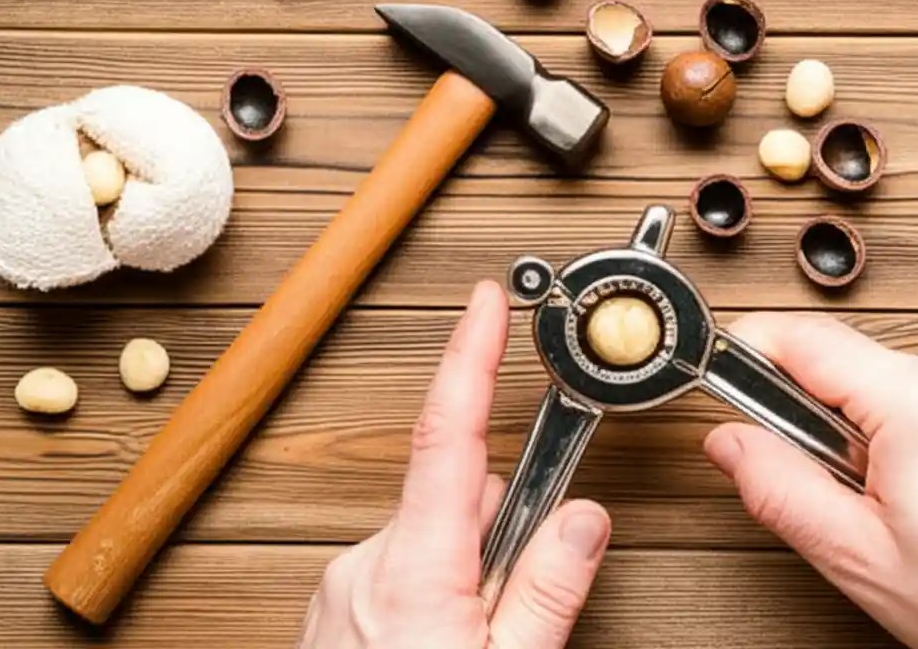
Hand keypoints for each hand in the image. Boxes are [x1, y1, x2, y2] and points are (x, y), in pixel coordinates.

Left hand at [298, 281, 610, 648]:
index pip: (450, 435)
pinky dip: (432, 589)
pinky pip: (398, 572)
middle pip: (453, 498)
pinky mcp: (334, 614)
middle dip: (501, 523)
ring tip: (481, 634)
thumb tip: (583, 517)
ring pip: (429, 540)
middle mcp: (364, 566)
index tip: (484, 302)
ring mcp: (341, 592)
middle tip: (527, 587)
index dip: (469, 356)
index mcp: (414, 570)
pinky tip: (445, 642)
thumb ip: (549, 587)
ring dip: (467, 567)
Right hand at [704, 314, 917, 648]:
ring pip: (889, 382)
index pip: (805, 338)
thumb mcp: (856, 556)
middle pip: (847, 362)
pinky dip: (911, 433)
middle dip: (815, 414)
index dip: (750, 350)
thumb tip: (727, 441)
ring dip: (866, 428)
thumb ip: (777, 487)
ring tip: (892, 505)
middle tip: (830, 488)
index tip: (723, 376)